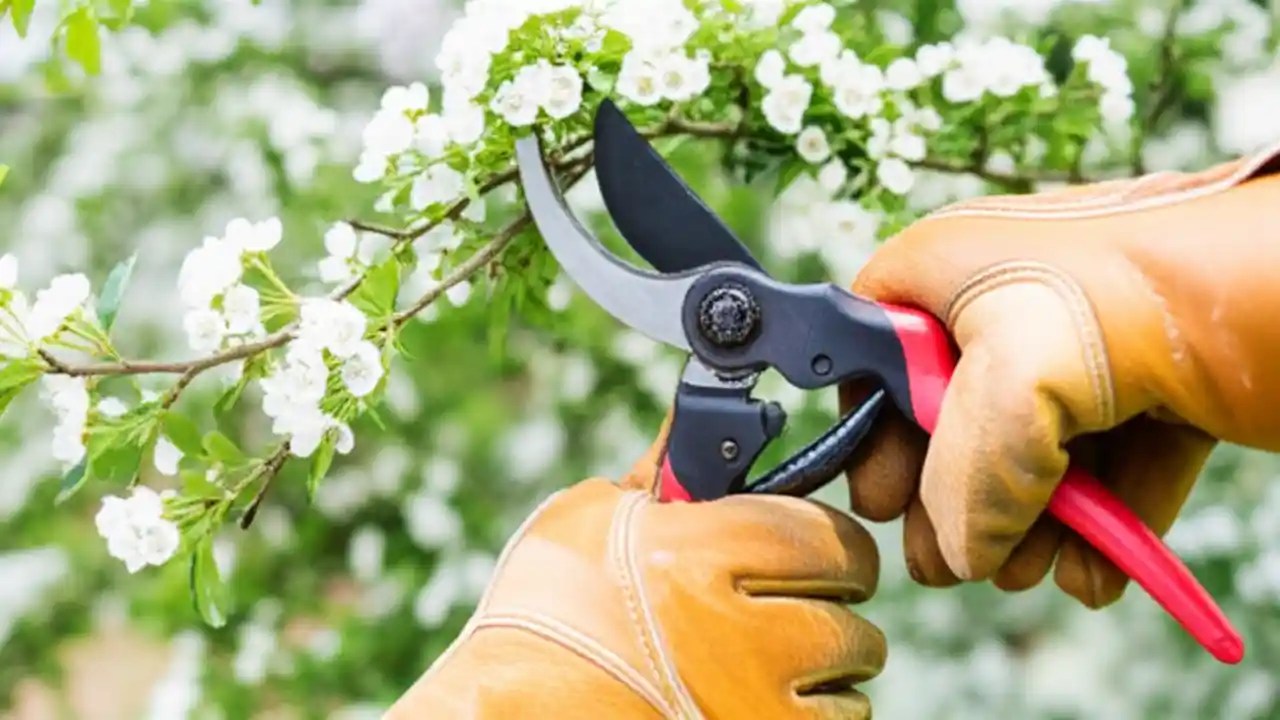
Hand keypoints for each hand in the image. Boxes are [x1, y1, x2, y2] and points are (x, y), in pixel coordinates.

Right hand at [387, 439, 886, 718]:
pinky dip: (816, 713)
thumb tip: (697, 420)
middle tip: (800, 601)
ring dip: (828, 663)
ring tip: (778, 658)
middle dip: (834, 599)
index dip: (830, 541)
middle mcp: (741, 628)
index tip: (818, 550)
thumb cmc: (539, 616)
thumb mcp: (588, 521)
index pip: (828, 533)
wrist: (504, 713)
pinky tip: (768, 700)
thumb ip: (661, 474)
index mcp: (702, 552)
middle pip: (854, 606)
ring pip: (853, 673)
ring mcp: (754, 701)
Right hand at [841, 145, 1279, 608]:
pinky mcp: (1159, 383)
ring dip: (1030, 528)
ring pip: (1034, 452)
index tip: (887, 498)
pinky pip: (1110, 464)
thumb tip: (962, 551)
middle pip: (948, 416)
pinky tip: (1098, 572)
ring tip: (1038, 570)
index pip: (870, 349)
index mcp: (952, 265)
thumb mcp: (1024, 375)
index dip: (871, 428)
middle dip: (958, 500)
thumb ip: (963, 474)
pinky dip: (1100, 526)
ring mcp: (1089, 343)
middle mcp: (1012, 299)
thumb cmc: (1171, 282)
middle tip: (960, 562)